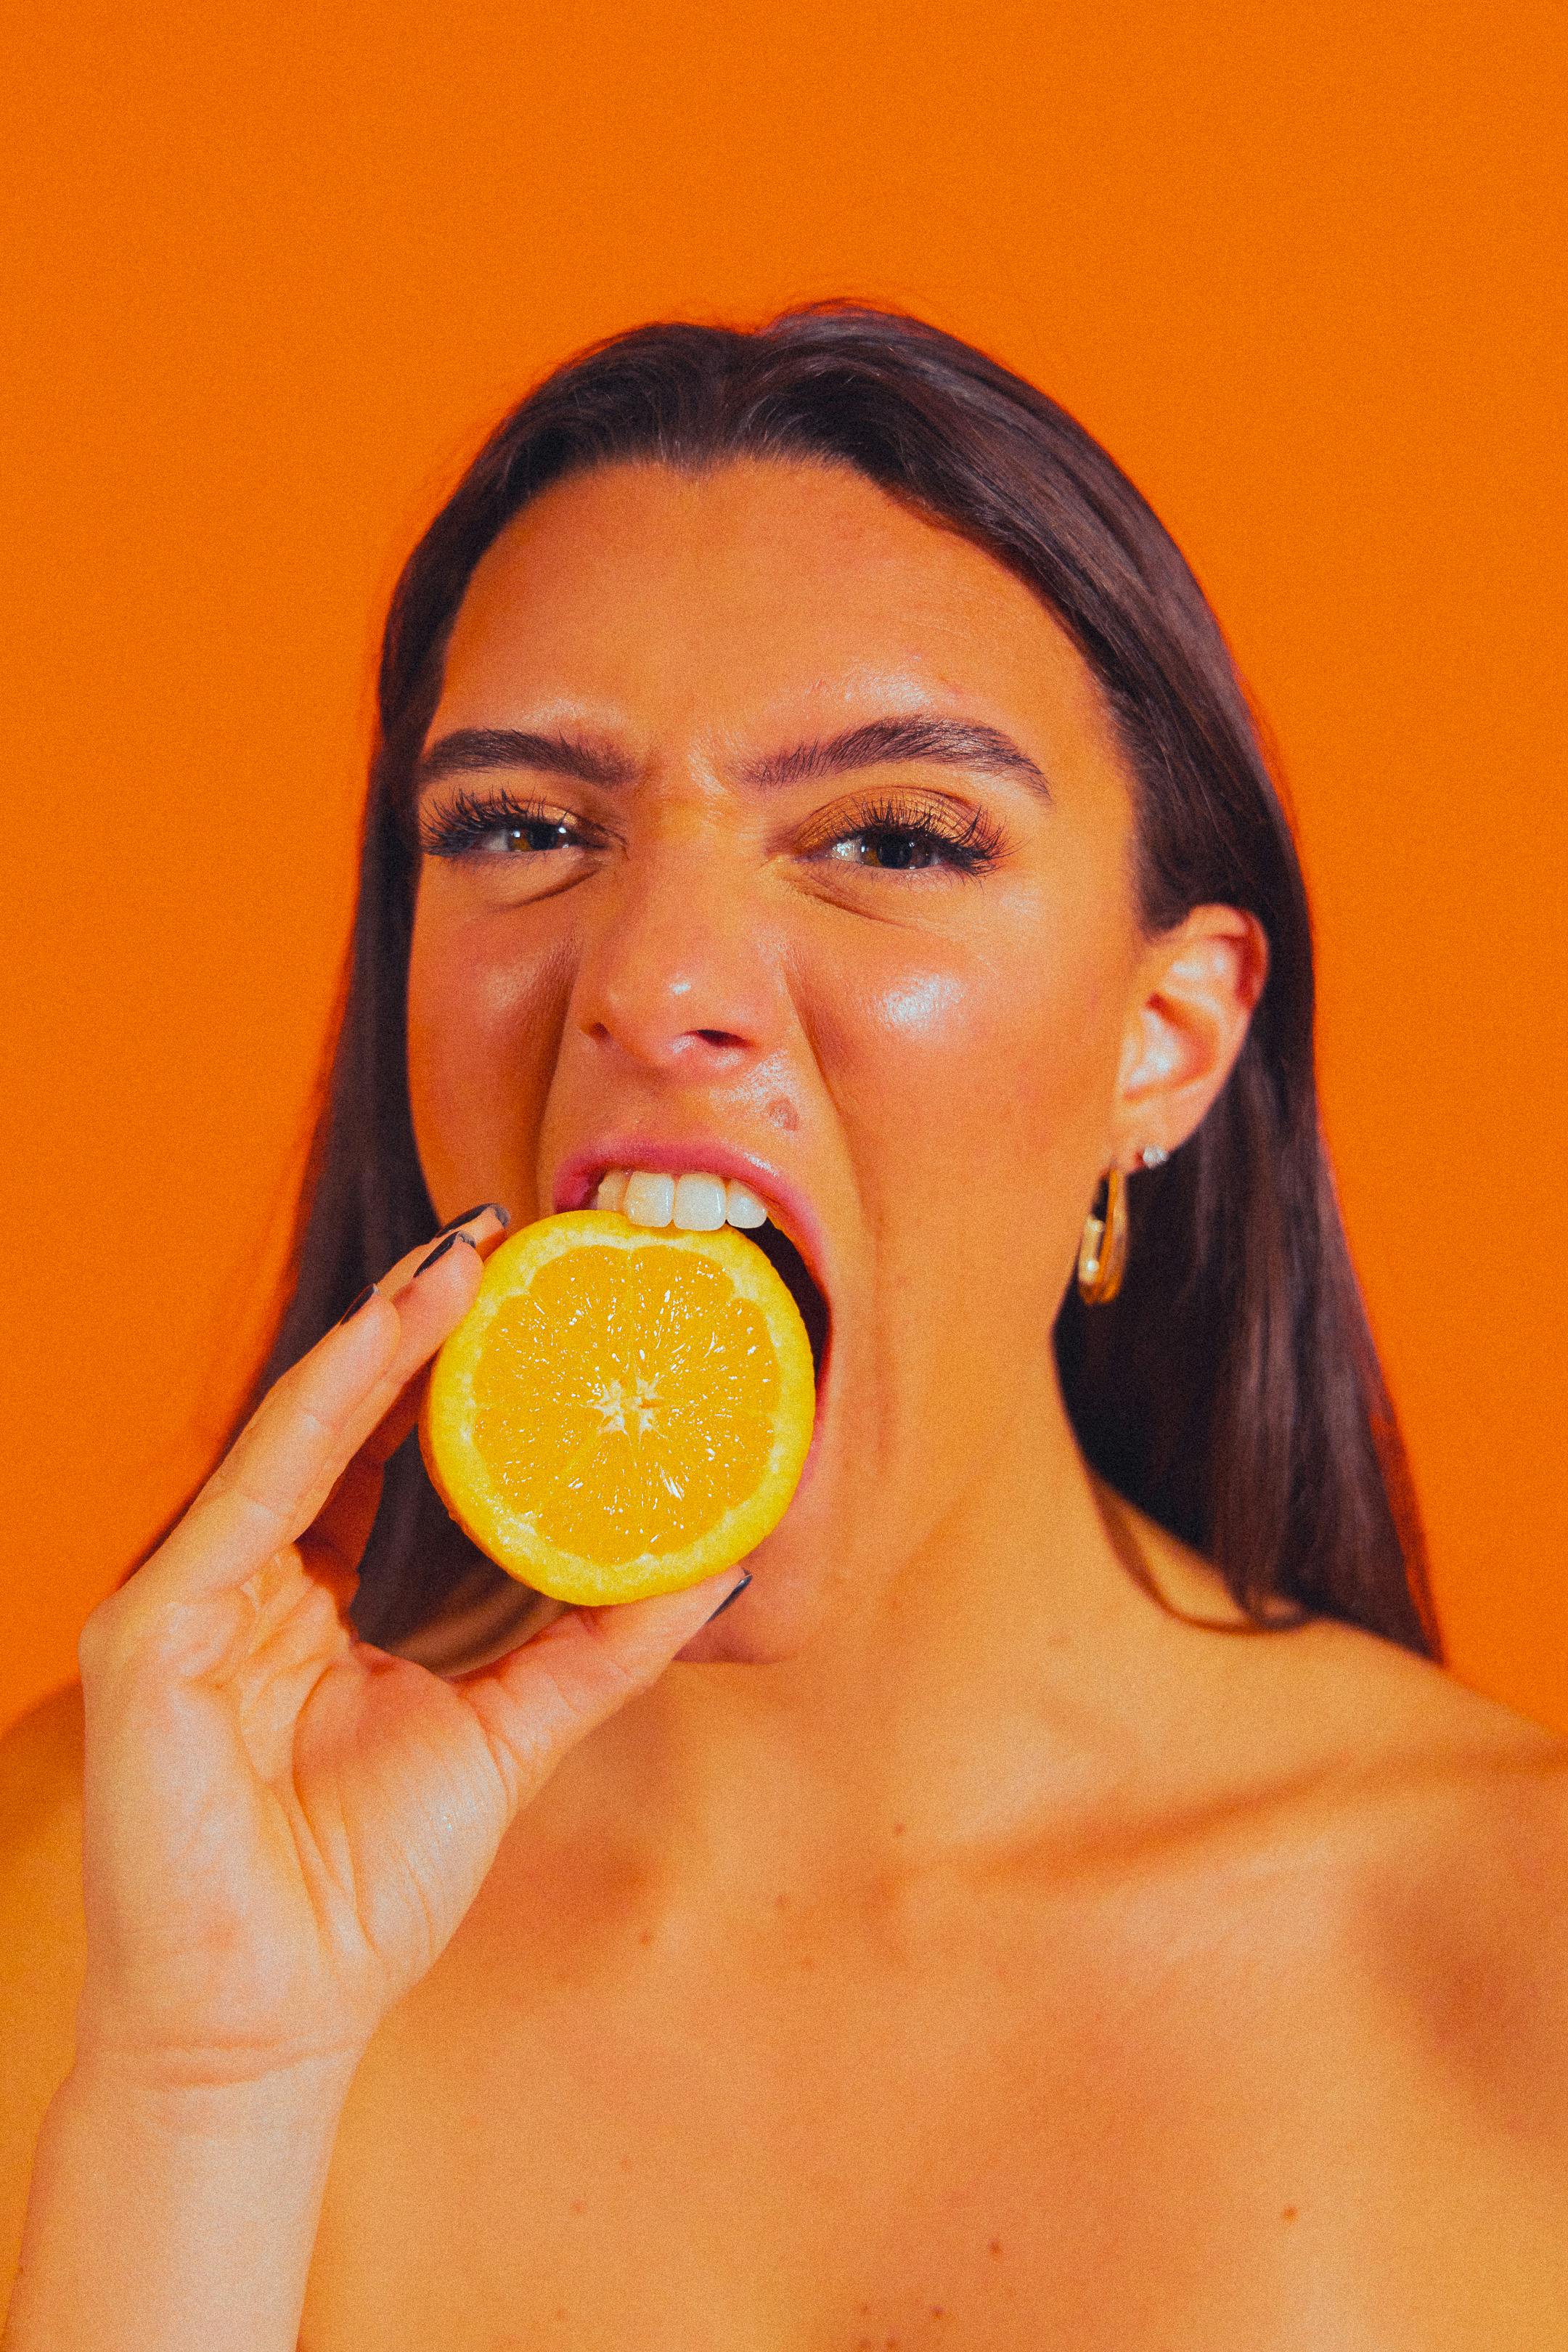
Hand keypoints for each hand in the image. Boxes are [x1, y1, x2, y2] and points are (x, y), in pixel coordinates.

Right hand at [72, 1211, 743, 2090]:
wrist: (271, 2020)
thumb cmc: (364, 1889)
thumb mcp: (509, 1736)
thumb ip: (598, 1647)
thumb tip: (711, 1565)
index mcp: (316, 1603)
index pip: (382, 1457)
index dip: (451, 1372)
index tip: (531, 1296)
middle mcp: (248, 1585)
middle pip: (339, 1426)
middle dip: (419, 1327)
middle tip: (504, 1241)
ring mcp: (193, 1601)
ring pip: (293, 1437)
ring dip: (376, 1341)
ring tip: (460, 1263)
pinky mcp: (151, 1631)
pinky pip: (249, 1497)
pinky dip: (316, 1412)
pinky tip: (378, 1343)